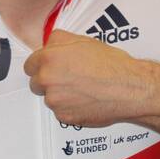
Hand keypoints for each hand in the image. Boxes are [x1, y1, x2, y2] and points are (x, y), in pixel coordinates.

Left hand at [23, 29, 153, 126]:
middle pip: (35, 83)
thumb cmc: (111, 65)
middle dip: (48, 81)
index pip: (29, 65)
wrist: (130, 89)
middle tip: (68, 78)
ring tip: (82, 89)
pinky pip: (60, 112)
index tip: (48, 68)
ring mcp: (55, 101)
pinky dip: (70, 108)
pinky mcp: (64, 118)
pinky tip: (86, 100)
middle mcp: (47, 80)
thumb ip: (59, 41)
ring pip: (49, 98)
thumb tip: (48, 44)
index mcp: (49, 59)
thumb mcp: (83, 41)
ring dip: (60, 95)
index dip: (40, 66)